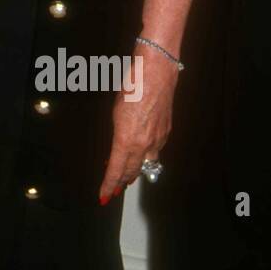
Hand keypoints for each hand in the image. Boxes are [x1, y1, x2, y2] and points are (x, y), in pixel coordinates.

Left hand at [99, 48, 175, 203]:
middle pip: (132, 172)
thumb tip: (117, 147)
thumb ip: (118, 135)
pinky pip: (155, 151)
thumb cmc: (131, 87)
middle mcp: (144, 144)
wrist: (156, 73)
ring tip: (126, 179)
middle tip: (113, 191)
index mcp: (127, 140)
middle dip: (122, 183)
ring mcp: (158, 139)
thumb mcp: (116, 112)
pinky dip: (146, 157)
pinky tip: (141, 157)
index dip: (109, 185)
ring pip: (146, 164)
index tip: (104, 196)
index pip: (116, 170)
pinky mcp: (166, 132)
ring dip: (135, 172)